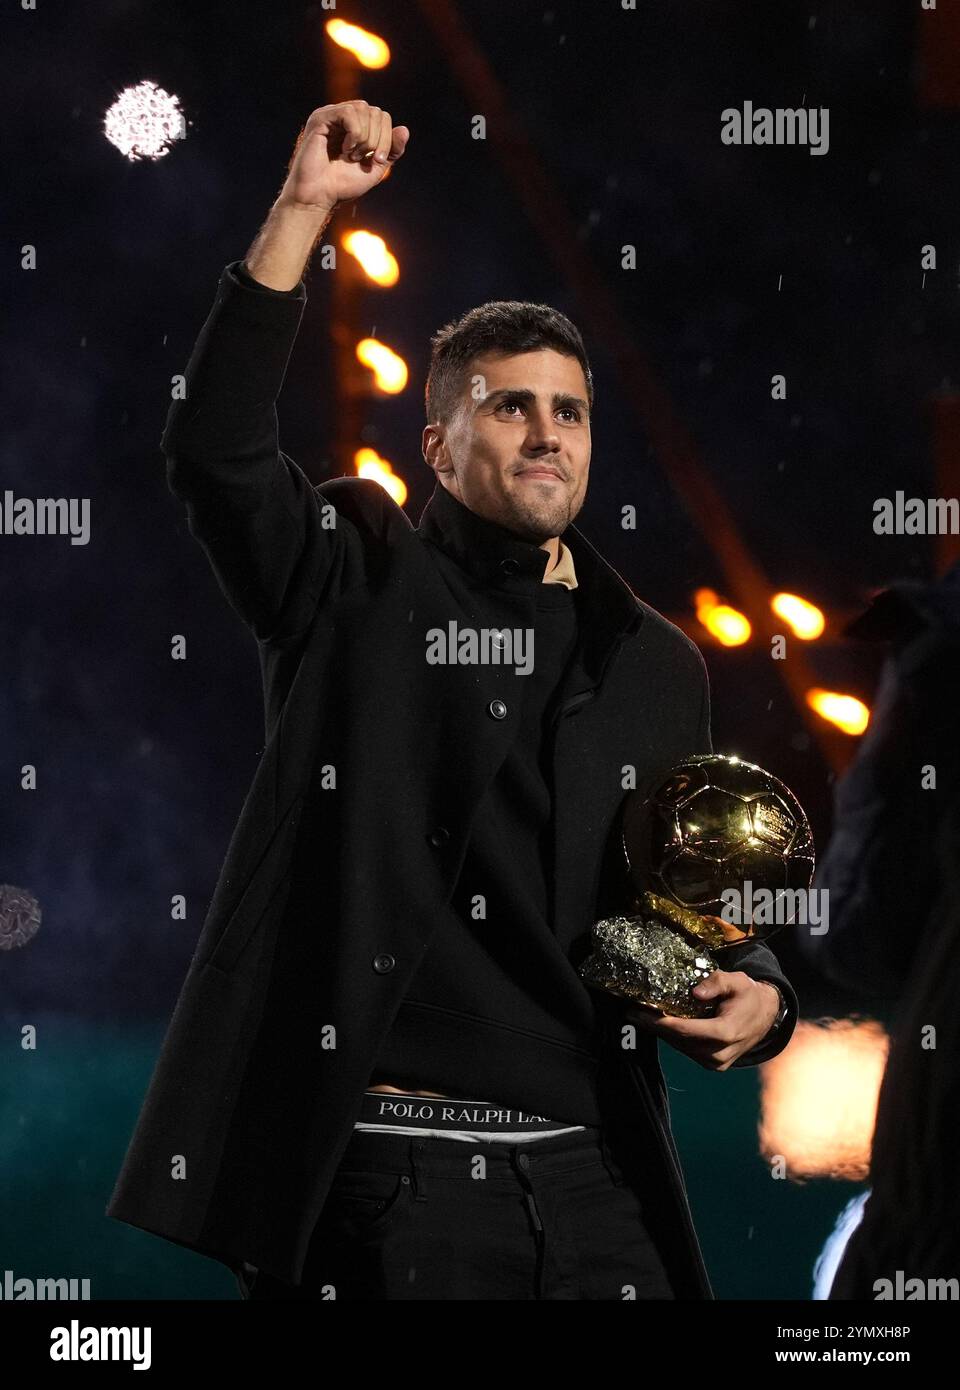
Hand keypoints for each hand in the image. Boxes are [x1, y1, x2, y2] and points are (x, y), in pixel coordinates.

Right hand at [278, 100, 409, 211]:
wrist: (319, 196)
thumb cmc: (342, 185)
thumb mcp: (375, 168)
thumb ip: (391, 151)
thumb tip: (405, 129)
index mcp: (355, 126)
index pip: (382, 116)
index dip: (387, 138)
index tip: (377, 160)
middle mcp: (342, 117)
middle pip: (375, 111)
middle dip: (377, 138)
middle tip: (362, 159)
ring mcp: (331, 115)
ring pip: (363, 108)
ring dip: (365, 137)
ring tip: (351, 155)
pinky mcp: (320, 118)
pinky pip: (349, 112)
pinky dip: (354, 133)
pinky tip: (345, 149)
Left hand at [622, 973, 781, 1071]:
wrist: (766, 1017)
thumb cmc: (748, 995)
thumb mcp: (737, 981)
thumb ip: (716, 983)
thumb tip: (695, 992)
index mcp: (726, 1033)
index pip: (685, 1030)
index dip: (660, 1022)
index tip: (639, 1013)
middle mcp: (719, 1053)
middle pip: (678, 1040)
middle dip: (654, 1027)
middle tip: (631, 1012)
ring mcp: (716, 1062)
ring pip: (681, 1047)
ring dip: (661, 1033)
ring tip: (640, 1017)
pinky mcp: (713, 1064)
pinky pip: (687, 1050)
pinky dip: (673, 1038)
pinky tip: (659, 1025)